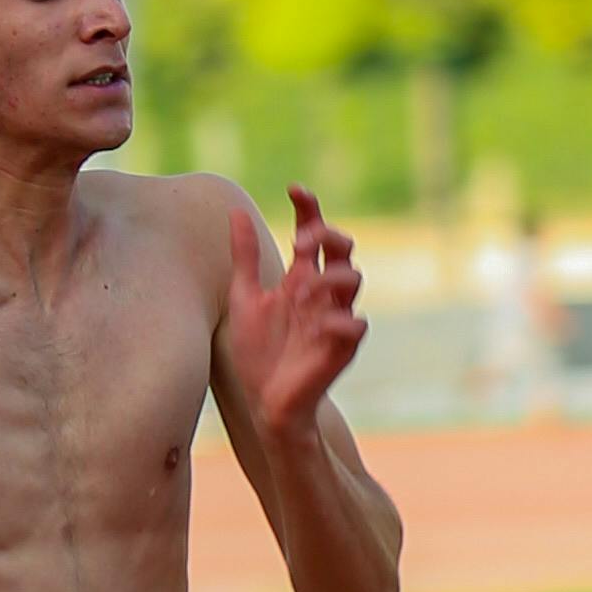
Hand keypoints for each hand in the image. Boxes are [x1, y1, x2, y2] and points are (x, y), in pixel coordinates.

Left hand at [223, 186, 366, 438]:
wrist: (265, 402)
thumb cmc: (258, 352)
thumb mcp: (245, 298)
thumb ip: (244, 258)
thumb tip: (235, 211)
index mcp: (301, 278)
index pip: (314, 232)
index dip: (310, 208)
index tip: (295, 190)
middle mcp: (322, 293)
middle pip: (342, 248)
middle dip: (327, 236)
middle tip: (300, 244)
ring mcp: (334, 318)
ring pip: (353, 280)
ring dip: (331, 276)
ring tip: (304, 289)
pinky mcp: (341, 348)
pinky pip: (355, 326)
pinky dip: (340, 322)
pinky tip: (319, 326)